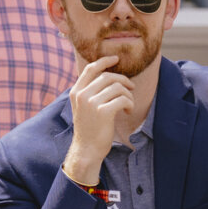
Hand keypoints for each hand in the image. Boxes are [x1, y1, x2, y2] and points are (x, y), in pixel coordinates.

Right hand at [62, 56, 133, 184]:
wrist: (87, 149)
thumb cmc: (89, 128)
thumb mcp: (83, 107)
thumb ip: (89, 91)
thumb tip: (107, 76)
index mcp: (76, 92)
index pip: (91, 68)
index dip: (105, 61)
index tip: (116, 58)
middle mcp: (82, 95)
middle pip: (108, 76)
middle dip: (123, 80)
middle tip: (131, 88)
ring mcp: (92, 103)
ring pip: (118, 87)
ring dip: (128, 95)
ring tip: (128, 104)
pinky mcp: (103, 112)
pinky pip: (123, 99)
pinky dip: (129, 104)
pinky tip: (127, 111)